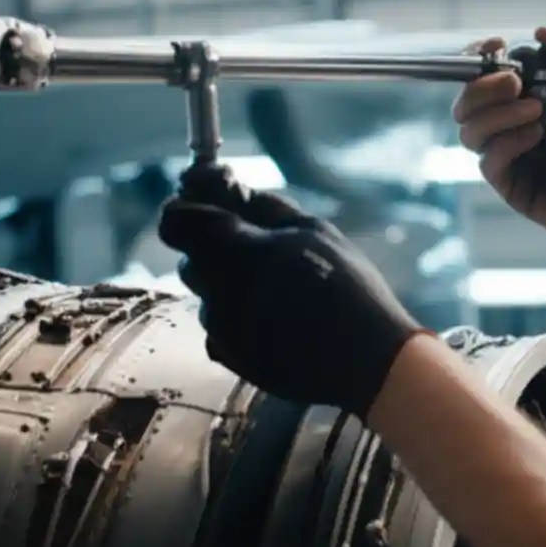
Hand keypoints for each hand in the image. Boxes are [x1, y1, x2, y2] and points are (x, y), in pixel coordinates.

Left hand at [158, 172, 427, 416]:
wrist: (367, 361)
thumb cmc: (348, 288)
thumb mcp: (315, 232)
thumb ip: (265, 207)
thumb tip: (230, 186)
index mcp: (243, 250)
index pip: (178, 221)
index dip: (183, 208)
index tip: (201, 203)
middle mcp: (222, 290)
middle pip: (190, 258)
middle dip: (213, 250)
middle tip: (255, 251)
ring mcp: (222, 327)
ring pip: (205, 294)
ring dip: (226, 286)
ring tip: (275, 292)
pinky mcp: (229, 357)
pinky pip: (217, 328)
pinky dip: (237, 320)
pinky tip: (275, 323)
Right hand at [455, 28, 545, 262]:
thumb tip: (540, 32)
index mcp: (536, 100)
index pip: (488, 77)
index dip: (480, 59)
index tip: (496, 46)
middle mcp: (518, 128)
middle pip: (468, 103)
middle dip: (483, 86)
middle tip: (516, 84)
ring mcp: (516, 159)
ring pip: (469, 130)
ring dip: (495, 112)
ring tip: (535, 111)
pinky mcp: (517, 189)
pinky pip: (488, 162)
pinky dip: (505, 141)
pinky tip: (536, 134)